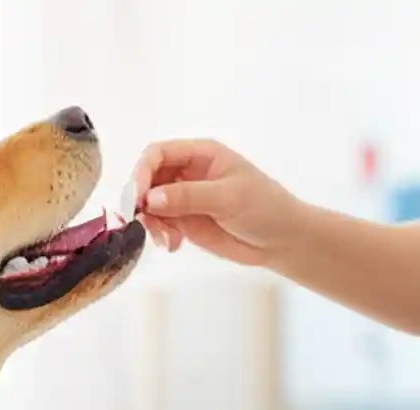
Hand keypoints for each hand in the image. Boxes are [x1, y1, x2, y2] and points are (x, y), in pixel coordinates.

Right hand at [130, 139, 304, 264]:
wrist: (282, 240)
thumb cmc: (264, 208)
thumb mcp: (228, 198)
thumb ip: (189, 196)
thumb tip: (150, 198)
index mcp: (201, 154)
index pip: (158, 153)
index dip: (143, 171)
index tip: (138, 197)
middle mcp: (187, 173)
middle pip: (148, 179)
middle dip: (142, 201)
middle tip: (146, 222)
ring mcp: (184, 198)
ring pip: (150, 205)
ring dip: (151, 223)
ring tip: (167, 240)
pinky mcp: (185, 222)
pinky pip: (159, 225)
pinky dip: (159, 235)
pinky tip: (173, 246)